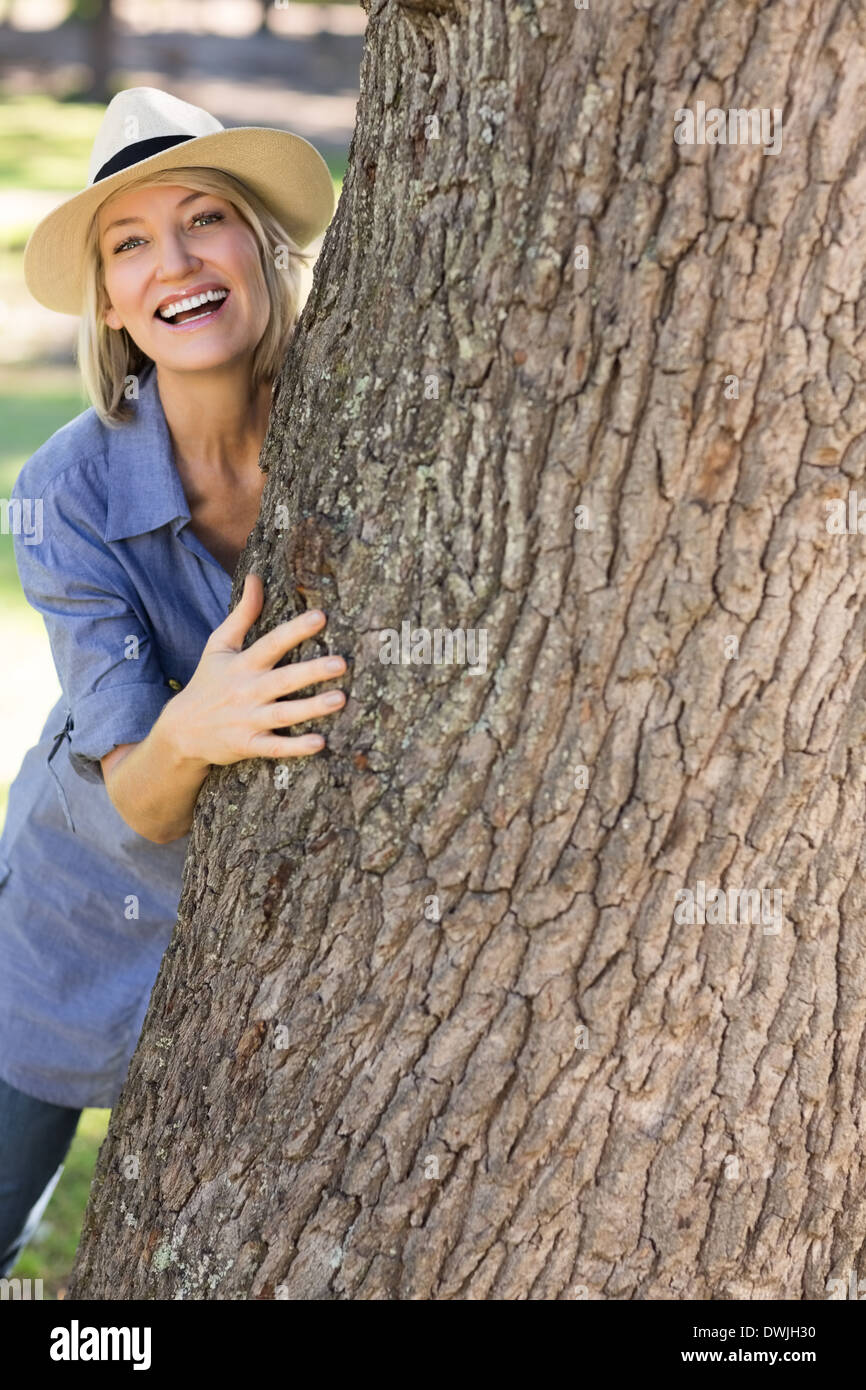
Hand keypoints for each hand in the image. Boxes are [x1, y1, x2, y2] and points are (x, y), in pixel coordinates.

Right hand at [164, 573, 346, 767]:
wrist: (181, 731)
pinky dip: (295, 747)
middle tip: (341, 663)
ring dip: (312, 708)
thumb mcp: (219, 645)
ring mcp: (248, 719)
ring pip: (284, 714)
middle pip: (283, 679)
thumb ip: (242, 614)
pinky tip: (320, 743)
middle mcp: (247, 691)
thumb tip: (255, 577)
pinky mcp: (249, 745)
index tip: (321, 616)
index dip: (295, 630)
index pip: (271, 643)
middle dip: (312, 671)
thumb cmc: (208, 682)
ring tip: (341, 699)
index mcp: (243, 664)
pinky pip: (275, 748)